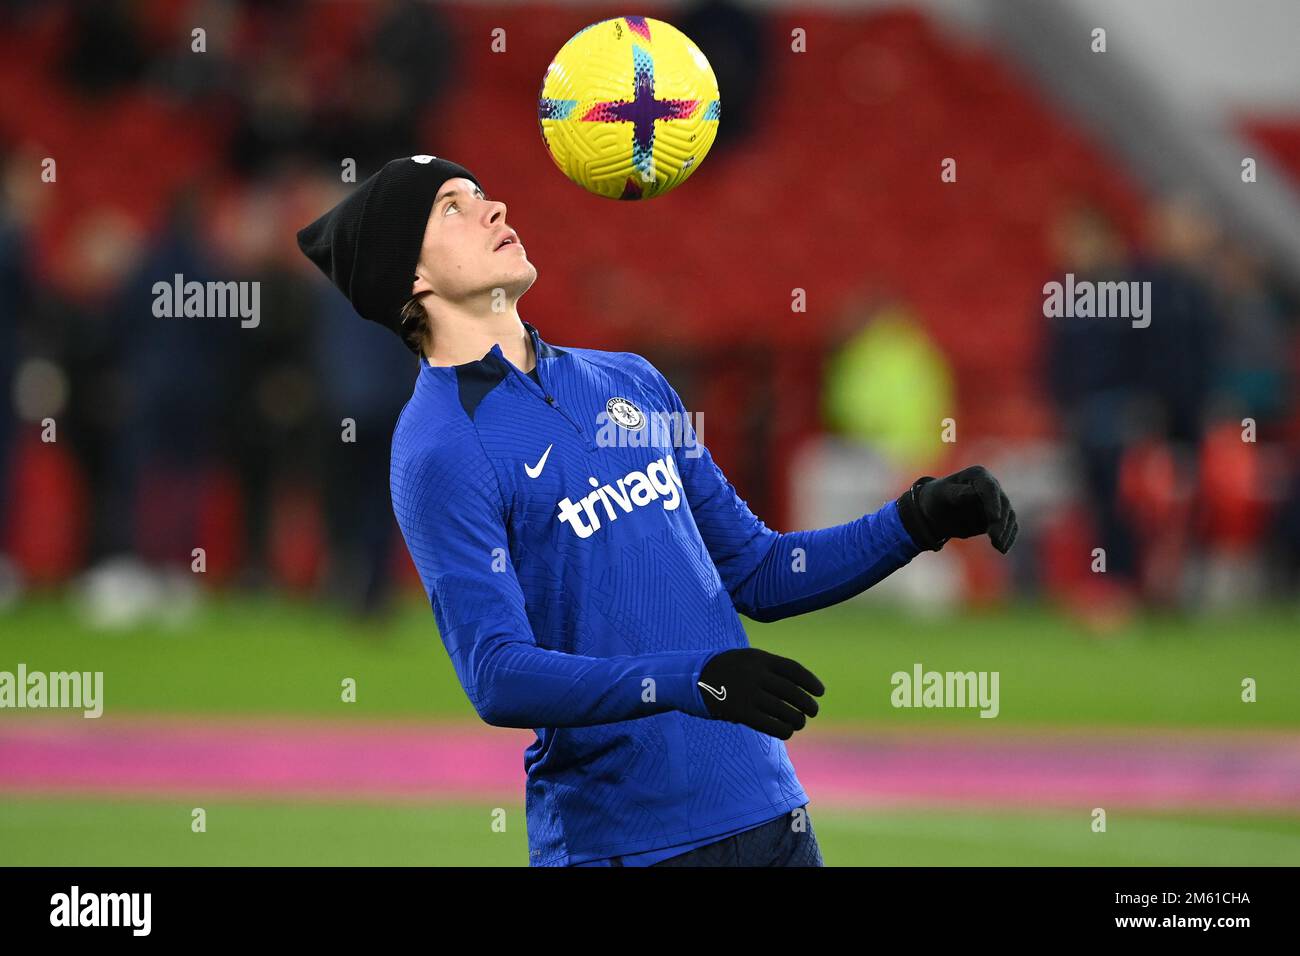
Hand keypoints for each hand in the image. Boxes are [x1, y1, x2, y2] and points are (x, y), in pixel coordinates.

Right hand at [696, 648, 824, 739]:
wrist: (692, 679)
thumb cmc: (726, 670)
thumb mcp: (747, 658)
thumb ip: (769, 668)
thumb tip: (798, 686)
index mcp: (759, 658)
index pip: (793, 670)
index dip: (810, 681)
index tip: (820, 692)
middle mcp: (755, 675)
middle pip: (792, 692)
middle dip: (807, 704)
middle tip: (813, 711)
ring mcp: (748, 694)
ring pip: (784, 710)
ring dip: (797, 719)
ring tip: (800, 722)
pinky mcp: (740, 712)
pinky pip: (770, 724)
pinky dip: (783, 730)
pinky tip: (786, 731)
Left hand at [896, 464, 1018, 553]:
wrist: (936, 512)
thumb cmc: (936, 498)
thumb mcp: (941, 494)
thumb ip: (956, 493)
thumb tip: (973, 493)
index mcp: (978, 475)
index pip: (990, 488)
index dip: (993, 503)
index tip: (994, 518)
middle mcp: (991, 486)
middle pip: (1003, 504)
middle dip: (1000, 523)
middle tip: (994, 539)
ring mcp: (997, 502)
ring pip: (1008, 517)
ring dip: (1005, 533)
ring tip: (999, 548)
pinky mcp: (999, 517)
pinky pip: (1009, 527)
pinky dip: (1008, 538)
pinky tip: (1003, 549)